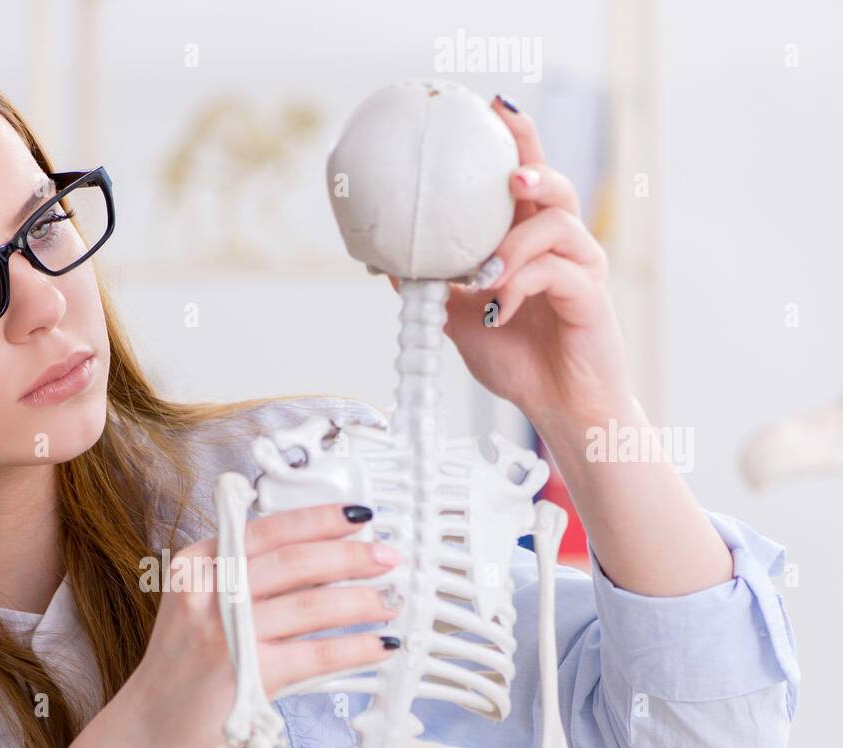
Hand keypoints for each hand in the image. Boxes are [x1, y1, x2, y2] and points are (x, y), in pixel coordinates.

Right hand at [123, 502, 400, 747]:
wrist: (151, 728)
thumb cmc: (185, 667)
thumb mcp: (199, 605)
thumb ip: (243, 578)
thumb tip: (323, 559)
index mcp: (196, 564)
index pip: (267, 530)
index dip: (319, 519)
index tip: (357, 517)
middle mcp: (207, 593)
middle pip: (294, 561)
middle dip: (350, 557)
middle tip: (387, 558)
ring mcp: (225, 634)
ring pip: (310, 605)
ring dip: (360, 602)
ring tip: (388, 603)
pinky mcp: (246, 675)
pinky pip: (316, 653)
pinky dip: (355, 648)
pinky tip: (379, 645)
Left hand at [388, 95, 633, 436]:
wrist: (558, 407)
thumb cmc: (520, 359)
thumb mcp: (460, 320)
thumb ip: (435, 288)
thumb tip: (390, 261)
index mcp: (532, 241)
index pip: (529, 177)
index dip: (518, 138)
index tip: (493, 107)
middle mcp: (562, 245)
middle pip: (554, 182)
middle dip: (530, 160)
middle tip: (506, 167)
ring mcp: (581, 267)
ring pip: (556, 222)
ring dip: (514, 242)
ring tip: (483, 272)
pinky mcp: (590, 295)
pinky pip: (556, 271)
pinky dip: (520, 284)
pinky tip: (496, 309)